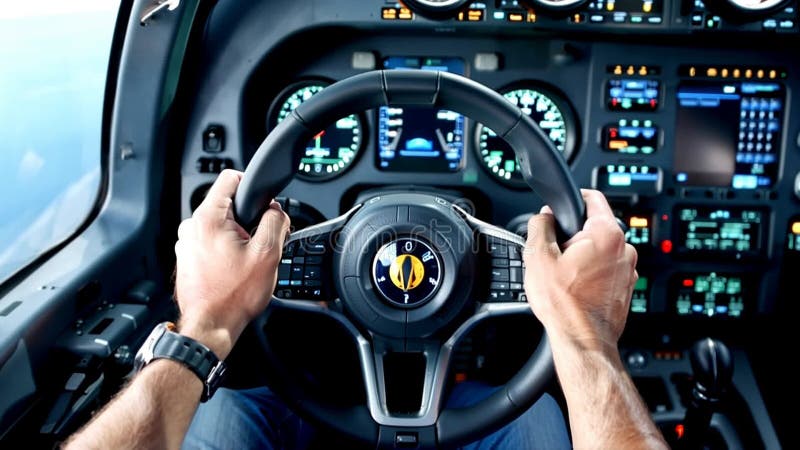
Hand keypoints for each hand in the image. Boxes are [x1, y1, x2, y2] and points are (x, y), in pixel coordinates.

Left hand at [173, 170, 289, 358]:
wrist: (211, 328)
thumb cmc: (233, 296)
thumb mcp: (268, 254)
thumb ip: (276, 222)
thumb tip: (277, 210)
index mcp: (208, 218)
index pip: (231, 178)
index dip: (253, 186)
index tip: (263, 204)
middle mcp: (191, 227)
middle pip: (228, 205)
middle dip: (248, 220)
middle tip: (258, 245)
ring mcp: (186, 244)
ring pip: (221, 226)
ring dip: (237, 238)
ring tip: (245, 263)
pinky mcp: (187, 259)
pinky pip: (211, 243)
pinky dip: (225, 252)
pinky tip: (233, 271)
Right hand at [522, 189, 636, 351]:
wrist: (582, 342)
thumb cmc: (565, 305)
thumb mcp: (538, 257)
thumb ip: (539, 226)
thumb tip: (543, 217)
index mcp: (607, 234)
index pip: (592, 198)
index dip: (572, 198)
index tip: (559, 208)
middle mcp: (624, 249)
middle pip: (593, 227)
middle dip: (572, 236)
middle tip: (554, 255)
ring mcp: (627, 270)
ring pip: (599, 251)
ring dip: (581, 257)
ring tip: (563, 277)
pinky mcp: (625, 288)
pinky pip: (605, 270)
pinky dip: (590, 274)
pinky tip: (574, 289)